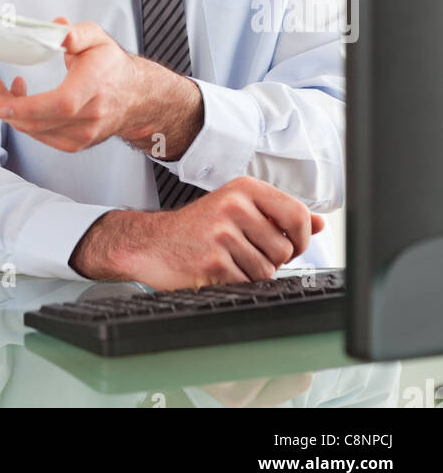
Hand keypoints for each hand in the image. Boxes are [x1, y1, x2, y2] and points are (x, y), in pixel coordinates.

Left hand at [0, 17, 201, 155]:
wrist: (135, 97)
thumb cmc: (112, 66)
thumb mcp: (98, 39)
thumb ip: (77, 33)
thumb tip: (57, 28)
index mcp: (93, 88)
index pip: (57, 104)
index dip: (20, 104)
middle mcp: (88, 118)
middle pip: (35, 121)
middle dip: (0, 106)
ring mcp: (81, 136)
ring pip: (33, 130)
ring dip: (8, 110)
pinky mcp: (73, 144)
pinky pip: (39, 134)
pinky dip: (22, 118)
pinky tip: (19, 98)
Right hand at [69, 175, 326, 289]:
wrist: (153, 243)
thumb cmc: (199, 227)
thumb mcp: (239, 208)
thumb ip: (280, 214)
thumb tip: (319, 222)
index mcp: (245, 188)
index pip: (298, 214)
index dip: (302, 238)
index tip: (291, 244)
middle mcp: (234, 206)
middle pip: (284, 249)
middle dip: (273, 260)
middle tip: (249, 252)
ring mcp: (222, 233)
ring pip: (267, 270)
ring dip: (253, 274)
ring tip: (230, 260)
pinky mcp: (212, 261)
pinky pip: (246, 283)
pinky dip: (237, 283)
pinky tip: (218, 270)